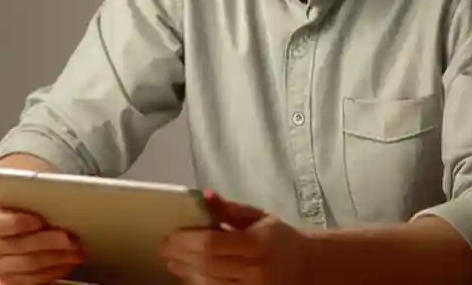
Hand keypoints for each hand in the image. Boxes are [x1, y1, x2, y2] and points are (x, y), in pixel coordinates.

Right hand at [0, 201, 84, 284]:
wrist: (12, 225)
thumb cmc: (23, 207)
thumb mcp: (25, 196)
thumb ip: (35, 196)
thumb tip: (58, 193)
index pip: (3, 223)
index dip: (22, 222)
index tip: (42, 220)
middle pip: (20, 246)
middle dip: (49, 243)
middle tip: (71, 239)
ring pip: (28, 266)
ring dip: (55, 260)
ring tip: (76, 253)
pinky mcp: (8, 279)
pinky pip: (31, 281)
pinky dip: (52, 273)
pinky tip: (66, 265)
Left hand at [160, 190, 309, 283]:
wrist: (306, 268)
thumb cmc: (278, 239)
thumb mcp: (259, 218)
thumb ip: (231, 210)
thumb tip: (206, 196)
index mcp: (257, 243)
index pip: (213, 243)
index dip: (187, 240)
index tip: (171, 235)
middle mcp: (254, 269)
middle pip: (207, 265)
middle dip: (181, 256)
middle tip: (164, 248)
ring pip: (209, 283)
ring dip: (186, 272)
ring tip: (172, 261)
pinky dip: (200, 283)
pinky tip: (189, 275)